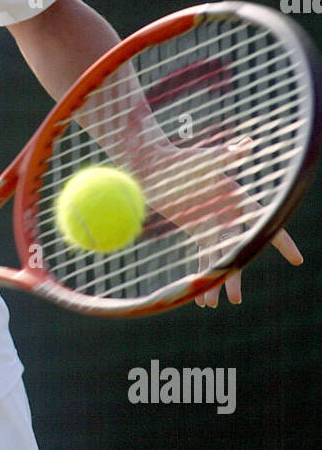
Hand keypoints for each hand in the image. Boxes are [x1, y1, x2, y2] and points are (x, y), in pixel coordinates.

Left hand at [139, 138, 303, 307]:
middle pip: (240, 248)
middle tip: (234, 298)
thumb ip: (227, 156)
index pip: (264, 222)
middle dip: (236, 273)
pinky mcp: (199, 231)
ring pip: (221, 258)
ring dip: (218, 281)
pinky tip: (201, 297)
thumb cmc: (181, 160)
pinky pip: (205, 258)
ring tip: (213, 304)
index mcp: (237, 197)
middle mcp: (230, 213)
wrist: (154, 167)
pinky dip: (204, 274)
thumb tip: (248, 145)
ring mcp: (215, 224)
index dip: (281, 241)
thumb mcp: (204, 160)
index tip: (296, 259)